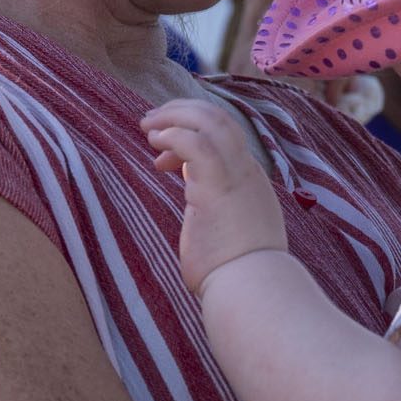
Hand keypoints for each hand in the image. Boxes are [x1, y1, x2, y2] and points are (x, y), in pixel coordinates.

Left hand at [141, 97, 287, 293]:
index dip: (194, 135)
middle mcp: (246, 173)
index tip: (165, 158)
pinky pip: (194, 143)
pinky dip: (172, 135)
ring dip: (175, 116)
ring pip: (211, 121)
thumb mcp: (230, 236)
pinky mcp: (216, 186)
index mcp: (250, 184)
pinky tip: (155, 143)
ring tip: (148, 125)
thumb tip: (205, 219)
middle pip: (222, 120)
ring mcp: (235, 176)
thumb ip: (218, 218)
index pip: (227, 140)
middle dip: (184, 112)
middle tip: (153, 120)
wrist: (253, 288)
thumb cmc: (237, 274)